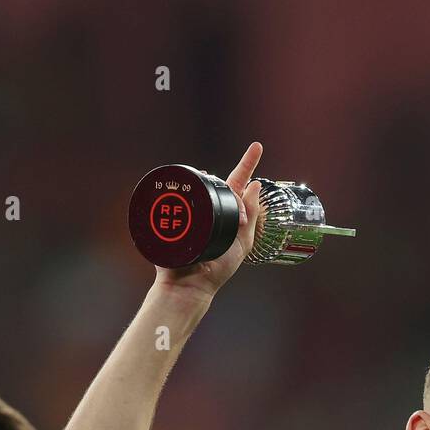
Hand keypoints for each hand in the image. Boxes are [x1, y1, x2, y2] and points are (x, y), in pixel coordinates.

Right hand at [152, 142, 264, 299]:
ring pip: (203, 185)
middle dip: (232, 191)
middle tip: (237, 215)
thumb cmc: (217, 269)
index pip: (238, 182)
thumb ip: (250, 216)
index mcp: (227, 212)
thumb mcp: (242, 243)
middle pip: (222, 182)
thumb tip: (255, 185)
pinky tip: (193, 189)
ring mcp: (191, 207)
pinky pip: (179, 194)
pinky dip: (187, 191)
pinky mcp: (172, 212)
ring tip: (216, 214)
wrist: (190, 283)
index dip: (247, 164)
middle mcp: (210, 206)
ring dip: (212, 191)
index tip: (258, 146)